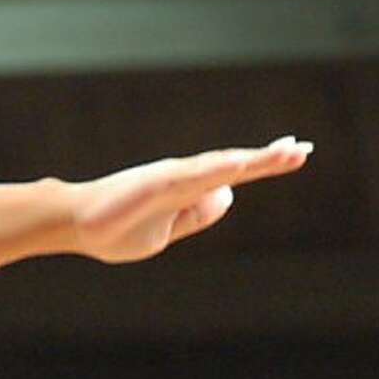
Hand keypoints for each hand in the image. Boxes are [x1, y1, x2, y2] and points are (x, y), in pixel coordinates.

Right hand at [68, 137, 312, 263]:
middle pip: (234, 165)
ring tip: (285, 153)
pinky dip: (217, 168)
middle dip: (270, 158)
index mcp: (188, 188)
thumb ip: (197, 214)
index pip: (235, 173)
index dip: (266, 163)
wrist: (75, 225)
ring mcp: (170, 178)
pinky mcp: (155, 184)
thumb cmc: (115, 228)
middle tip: (303, 148)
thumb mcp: (167, 230)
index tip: (296, 152)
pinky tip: (240, 163)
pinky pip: (191, 176)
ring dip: (253, 160)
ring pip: (220, 166)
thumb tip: (229, 195)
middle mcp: (184, 176)